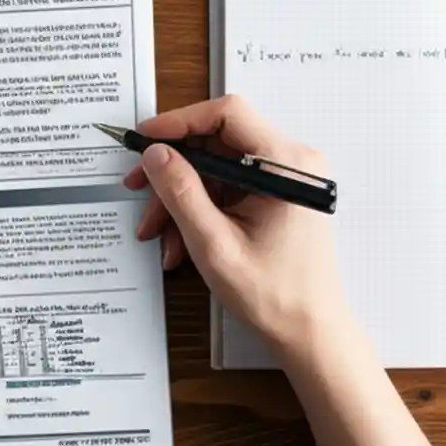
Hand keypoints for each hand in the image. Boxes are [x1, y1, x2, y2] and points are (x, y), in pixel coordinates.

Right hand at [124, 95, 342, 351]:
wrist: (308, 330)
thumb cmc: (274, 294)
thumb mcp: (214, 243)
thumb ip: (182, 192)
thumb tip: (155, 154)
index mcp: (287, 164)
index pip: (227, 115)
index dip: (179, 121)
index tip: (144, 139)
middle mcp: (291, 162)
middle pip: (216, 143)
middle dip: (173, 171)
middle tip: (137, 190)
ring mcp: (284, 178)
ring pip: (215, 168)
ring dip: (181, 198)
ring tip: (157, 234)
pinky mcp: (275, 194)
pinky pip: (227, 188)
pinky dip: (198, 210)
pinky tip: (180, 241)